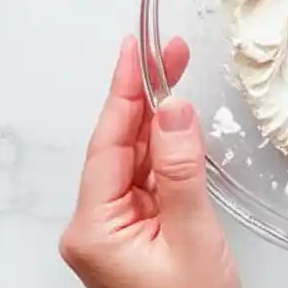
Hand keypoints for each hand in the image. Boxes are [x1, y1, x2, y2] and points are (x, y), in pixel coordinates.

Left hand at [60, 37, 241, 287]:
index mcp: (95, 227)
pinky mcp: (134, 235)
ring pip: (134, 160)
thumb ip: (183, 170)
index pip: (108, 143)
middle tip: (167, 52)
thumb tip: (175, 111)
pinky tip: (179, 129)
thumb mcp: (192, 237)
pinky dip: (165, 154)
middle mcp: (95, 226)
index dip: (123, 92)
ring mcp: (114, 231)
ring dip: (157, 122)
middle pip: (118, 146)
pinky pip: (147, 181)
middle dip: (143, 97)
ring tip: (177, 76)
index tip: (134, 50)